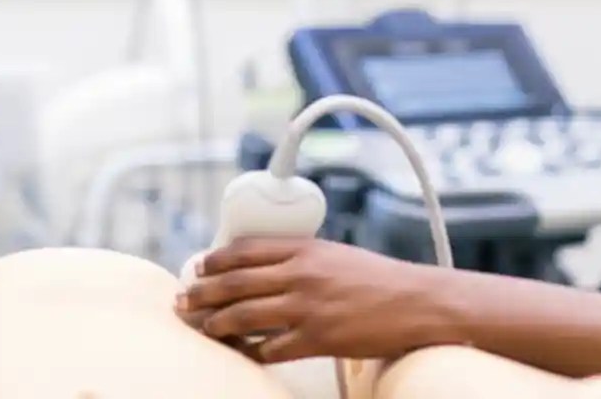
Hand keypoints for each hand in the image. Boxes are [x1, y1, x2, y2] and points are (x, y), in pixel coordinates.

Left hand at [176, 238, 456, 362]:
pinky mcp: (317, 338)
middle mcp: (302, 273)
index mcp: (306, 248)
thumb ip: (303, 260)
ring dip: (214, 323)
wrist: (417, 303)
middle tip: (183, 301)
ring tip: (201, 327)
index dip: (215, 259)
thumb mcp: (337, 256)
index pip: (246, 249)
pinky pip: (268, 348)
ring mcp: (307, 307)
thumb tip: (268, 271)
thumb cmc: (381, 280)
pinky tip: (241, 352)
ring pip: (243, 316)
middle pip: (235, 282)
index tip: (198, 266)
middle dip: (202, 293)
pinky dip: (250, 351)